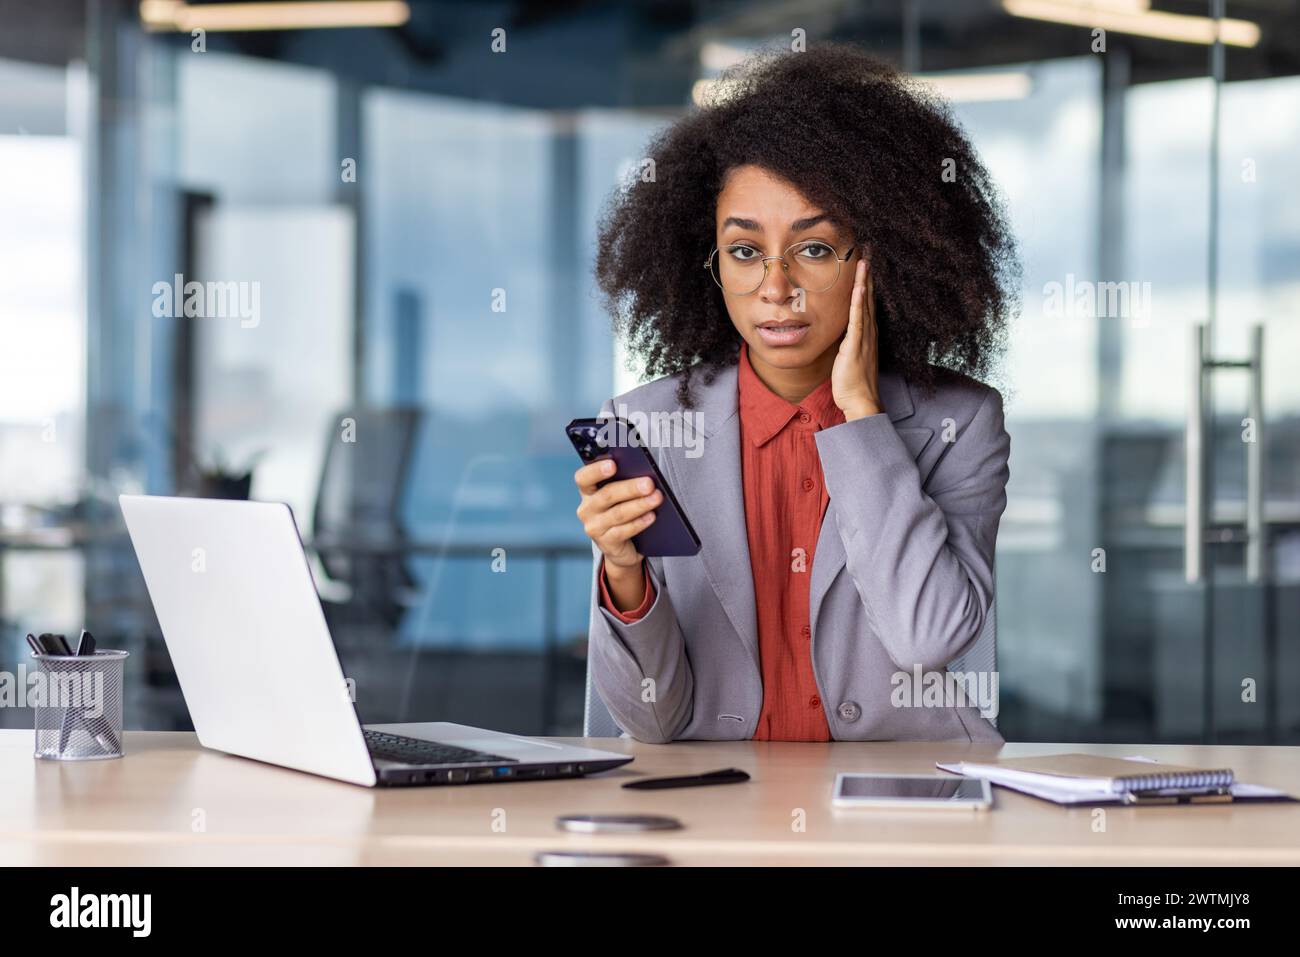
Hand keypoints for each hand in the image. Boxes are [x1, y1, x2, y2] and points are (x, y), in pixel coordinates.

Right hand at [574, 458, 660, 608]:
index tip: (613, 464)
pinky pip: (623, 531)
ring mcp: (594, 527)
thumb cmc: (621, 511)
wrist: (621, 546)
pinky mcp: (605, 542)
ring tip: (657, 498)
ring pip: (618, 513)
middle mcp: (587, 508)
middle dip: (630, 488)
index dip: (596, 470)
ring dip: (640, 505)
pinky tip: (651, 516)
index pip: (583, 478)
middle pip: (607, 495)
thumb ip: (624, 482)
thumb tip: (644, 474)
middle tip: (649, 483)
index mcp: (588, 491)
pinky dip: (639, 523)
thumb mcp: (620, 496)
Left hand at [831, 253, 881, 420]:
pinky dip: (859, 303)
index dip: (867, 280)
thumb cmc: (853, 382)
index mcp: (866, 332)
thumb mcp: (848, 355)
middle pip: (870, 296)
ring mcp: (864, 337)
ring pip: (865, 303)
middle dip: (870, 273)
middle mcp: (869, 331)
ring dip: (866, 281)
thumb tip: (839, 330)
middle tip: (871, 249)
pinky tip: (860, 287)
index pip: (867, 301)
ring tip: (867, 259)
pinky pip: (858, 320)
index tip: (866, 260)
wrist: (860, 401)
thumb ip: (846, 340)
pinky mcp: (856, 345)